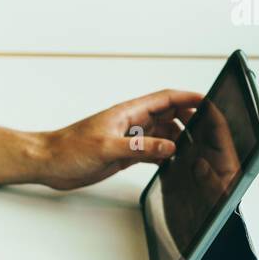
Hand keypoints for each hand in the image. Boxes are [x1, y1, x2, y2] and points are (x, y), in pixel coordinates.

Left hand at [39, 89, 204, 190]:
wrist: (48, 163)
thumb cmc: (68, 149)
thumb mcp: (106, 147)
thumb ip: (139, 147)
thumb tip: (169, 146)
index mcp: (127, 113)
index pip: (165, 98)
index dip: (188, 97)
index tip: (208, 101)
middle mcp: (131, 123)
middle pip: (169, 115)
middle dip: (190, 118)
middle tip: (210, 129)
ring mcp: (128, 139)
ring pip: (162, 134)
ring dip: (179, 139)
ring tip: (198, 148)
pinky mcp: (123, 154)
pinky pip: (151, 152)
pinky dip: (165, 156)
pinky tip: (174, 163)